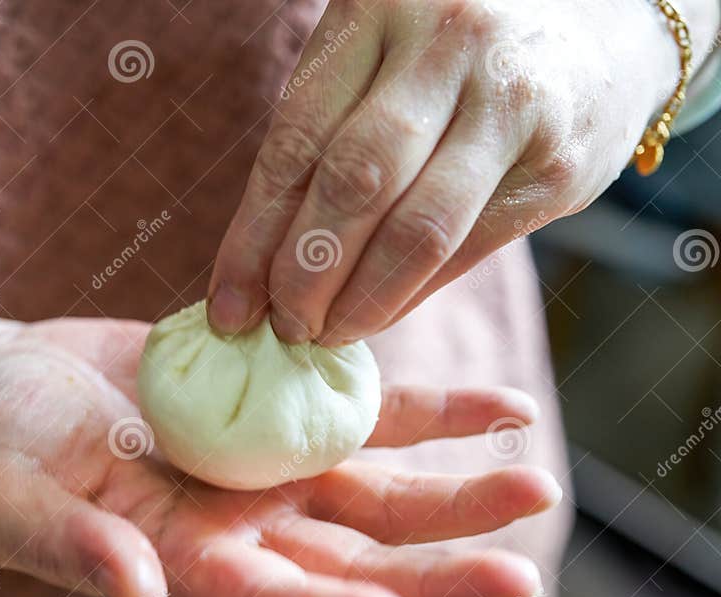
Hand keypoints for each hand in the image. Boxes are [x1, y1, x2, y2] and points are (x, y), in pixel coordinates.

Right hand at [0, 317, 560, 596]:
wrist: (20, 385)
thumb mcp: (8, 500)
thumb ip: (66, 546)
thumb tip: (135, 590)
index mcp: (183, 561)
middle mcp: (247, 525)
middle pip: (354, 557)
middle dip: (435, 571)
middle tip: (519, 574)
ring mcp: (274, 466)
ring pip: (382, 491)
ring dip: (457, 491)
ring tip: (532, 482)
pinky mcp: (284, 406)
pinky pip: (372, 413)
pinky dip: (434, 412)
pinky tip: (499, 409)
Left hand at [207, 0, 678, 343]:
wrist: (599, 19)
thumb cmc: (452, 47)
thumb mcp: (381, 50)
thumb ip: (328, 131)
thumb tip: (263, 259)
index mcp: (379, 8)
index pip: (296, 143)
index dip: (253, 237)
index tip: (227, 304)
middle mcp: (449, 45)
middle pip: (354, 185)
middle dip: (304, 275)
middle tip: (280, 326)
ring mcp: (512, 104)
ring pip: (416, 230)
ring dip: (360, 300)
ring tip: (324, 333)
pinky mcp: (559, 165)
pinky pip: (470, 249)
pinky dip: (415, 294)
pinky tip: (381, 313)